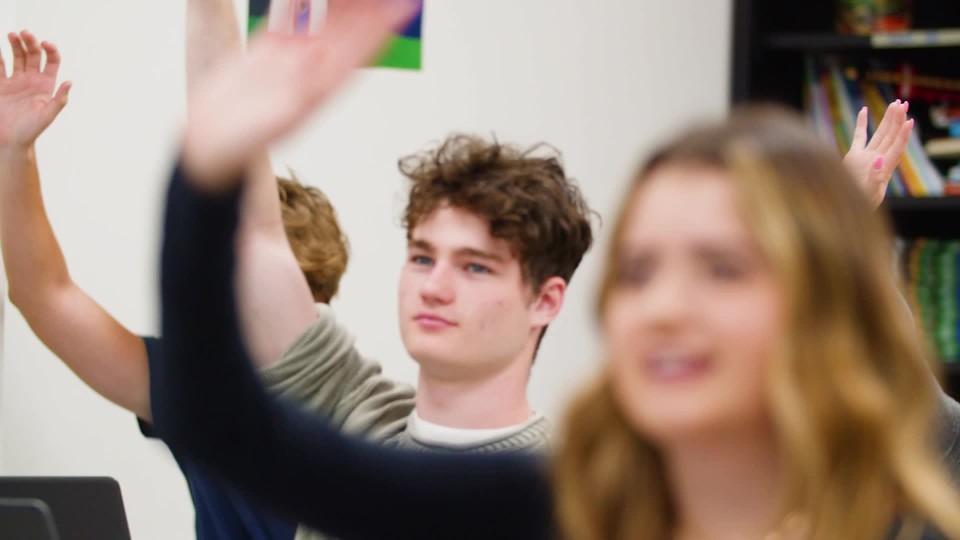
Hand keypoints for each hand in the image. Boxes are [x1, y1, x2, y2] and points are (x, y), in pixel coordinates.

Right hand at [0, 31, 70, 150]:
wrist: (10, 141)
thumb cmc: (31, 131)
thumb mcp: (47, 115)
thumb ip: (59, 100)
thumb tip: (70, 82)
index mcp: (45, 85)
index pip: (51, 62)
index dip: (50, 50)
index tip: (45, 43)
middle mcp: (31, 80)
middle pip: (32, 55)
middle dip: (30, 42)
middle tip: (24, 33)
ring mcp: (15, 81)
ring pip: (17, 57)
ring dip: (15, 44)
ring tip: (11, 34)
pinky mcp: (1, 85)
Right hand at [181, 0, 417, 190]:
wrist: (209, 145)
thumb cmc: (242, 141)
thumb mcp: (275, 116)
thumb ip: (299, 84)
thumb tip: (321, 53)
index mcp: (318, 90)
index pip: (357, 54)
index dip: (379, 30)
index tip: (401, 8)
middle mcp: (309, 73)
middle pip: (345, 35)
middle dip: (367, 11)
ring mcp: (288, 61)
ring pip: (320, 25)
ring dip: (339, 5)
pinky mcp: (263, 53)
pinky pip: (288, 23)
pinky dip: (299, 5)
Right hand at [843, 100, 912, 208]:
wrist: (845, 207)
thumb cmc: (859, 204)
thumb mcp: (869, 195)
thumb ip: (875, 178)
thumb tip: (879, 160)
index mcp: (883, 169)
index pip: (897, 148)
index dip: (903, 135)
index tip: (909, 120)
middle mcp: (878, 160)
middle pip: (891, 136)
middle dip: (898, 120)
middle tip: (902, 104)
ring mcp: (866, 157)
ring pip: (880, 133)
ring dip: (887, 119)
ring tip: (895, 104)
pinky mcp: (854, 157)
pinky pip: (859, 136)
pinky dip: (862, 123)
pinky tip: (863, 110)